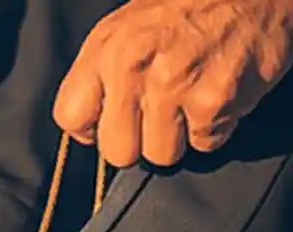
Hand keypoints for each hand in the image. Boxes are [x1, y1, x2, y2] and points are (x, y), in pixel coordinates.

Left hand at [53, 0, 292, 166]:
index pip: (71, 117)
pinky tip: (221, 93)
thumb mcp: (126, 28)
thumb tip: (90, 127)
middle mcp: (132, 67)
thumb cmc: (186, 9)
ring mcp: (172, 84)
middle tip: (162, 114)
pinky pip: (206, 143)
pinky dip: (217, 126)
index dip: (94, 129)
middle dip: (141, 141)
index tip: (115, 121)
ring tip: (194, 97)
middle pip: (117, 151)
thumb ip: (102, 75)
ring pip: (161, 155)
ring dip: (181, 136)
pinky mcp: (212, 100)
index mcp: (105, 49)